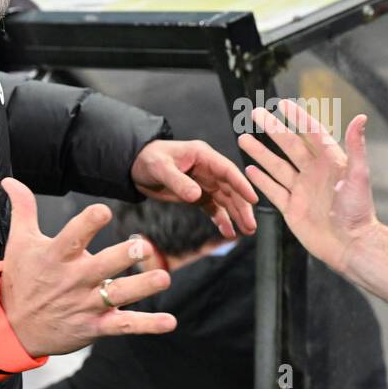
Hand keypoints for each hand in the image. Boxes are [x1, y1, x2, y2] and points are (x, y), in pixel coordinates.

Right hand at [0, 178, 175, 356]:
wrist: (13, 327)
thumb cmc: (22, 279)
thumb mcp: (20, 243)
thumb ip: (23, 208)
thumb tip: (10, 180)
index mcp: (55, 257)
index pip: (72, 237)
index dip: (87, 224)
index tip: (104, 210)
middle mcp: (72, 280)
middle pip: (100, 267)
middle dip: (121, 257)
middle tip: (141, 246)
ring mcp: (85, 305)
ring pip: (116, 296)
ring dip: (141, 288)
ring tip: (163, 278)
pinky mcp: (95, 327)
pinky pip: (124, 325)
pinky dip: (147, 325)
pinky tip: (169, 322)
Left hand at [131, 139, 258, 237]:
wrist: (134, 167)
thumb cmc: (147, 160)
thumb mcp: (160, 168)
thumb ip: (178, 182)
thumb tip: (197, 196)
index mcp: (203, 156)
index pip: (227, 170)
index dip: (241, 184)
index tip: (253, 199)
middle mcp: (208, 169)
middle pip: (231, 188)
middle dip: (242, 206)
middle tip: (251, 225)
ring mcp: (204, 182)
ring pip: (225, 200)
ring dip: (236, 215)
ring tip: (246, 231)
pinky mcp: (197, 195)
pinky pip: (213, 208)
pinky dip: (221, 219)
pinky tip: (228, 232)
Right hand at [236, 100, 376, 274]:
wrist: (350, 245)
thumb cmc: (358, 212)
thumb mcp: (359, 176)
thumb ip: (356, 147)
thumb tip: (360, 118)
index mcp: (330, 162)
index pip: (311, 133)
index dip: (298, 117)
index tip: (283, 103)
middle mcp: (314, 173)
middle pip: (289, 146)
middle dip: (272, 129)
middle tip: (255, 113)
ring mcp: (301, 190)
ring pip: (277, 166)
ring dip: (260, 152)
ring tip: (244, 138)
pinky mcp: (292, 208)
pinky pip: (274, 190)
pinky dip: (261, 180)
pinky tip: (250, 169)